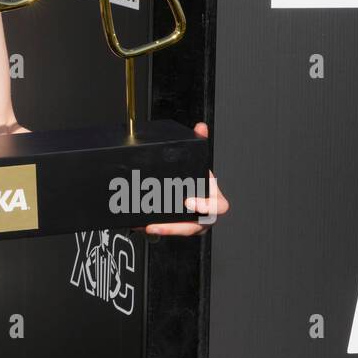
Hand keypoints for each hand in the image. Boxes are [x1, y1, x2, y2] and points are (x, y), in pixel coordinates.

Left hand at [142, 122, 228, 236]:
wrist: (195, 191)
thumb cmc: (200, 181)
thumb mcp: (200, 163)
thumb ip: (200, 143)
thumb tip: (200, 127)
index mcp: (214, 201)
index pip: (217, 207)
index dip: (205, 207)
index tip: (188, 202)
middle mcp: (204, 216)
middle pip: (194, 226)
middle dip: (174, 227)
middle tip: (156, 225)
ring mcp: (192, 224)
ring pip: (179, 231)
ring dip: (162, 230)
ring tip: (145, 227)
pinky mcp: (178, 227)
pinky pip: (167, 230)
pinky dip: (154, 228)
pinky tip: (139, 225)